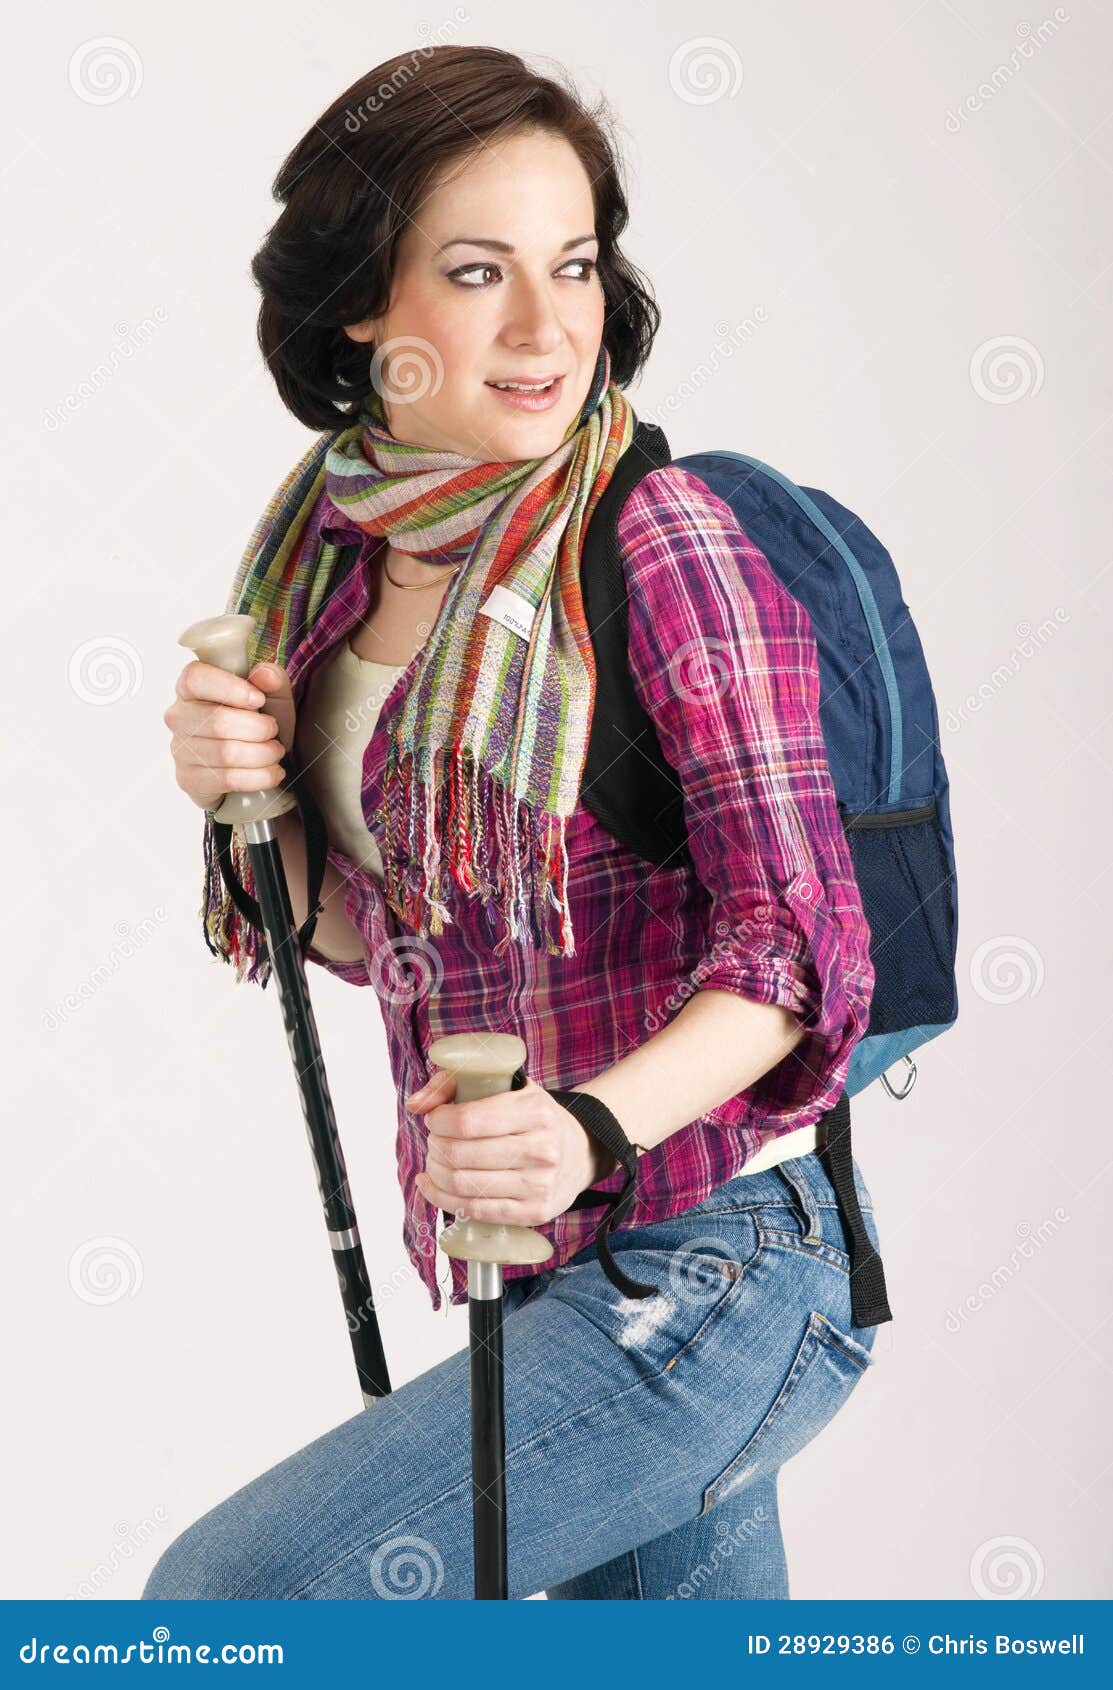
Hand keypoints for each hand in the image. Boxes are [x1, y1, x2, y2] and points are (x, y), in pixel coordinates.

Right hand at [164, 660, 295, 811]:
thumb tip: (265, 674)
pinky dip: (259, 777)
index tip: (258, 699)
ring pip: (226, 753)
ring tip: (275, 752)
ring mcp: (180, 750)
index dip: (230, 688)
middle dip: (258, 728)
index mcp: (191, 687)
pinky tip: (271, 772)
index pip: (196, 679)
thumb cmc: (258, 724)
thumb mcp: (273, 696)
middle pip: (217, 721)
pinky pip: (227, 779)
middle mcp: (179, 716)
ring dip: (263, 754)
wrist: (255, 764)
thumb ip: (272, 679)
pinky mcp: (188, 779)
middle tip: (273, 731)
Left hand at [407, 1069, 616, 1226]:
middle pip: (460, 1155)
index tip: (434, 1119)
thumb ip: (454, 1083)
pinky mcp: (534, 1212)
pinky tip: (432, 1185)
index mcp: (535, 1111)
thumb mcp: (507, 1085)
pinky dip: (442, 1199)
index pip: (467, 1121)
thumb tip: (415, 1105)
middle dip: (435, 1146)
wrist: (581, 1151)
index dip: (438, 1121)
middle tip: (435, 1140)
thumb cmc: (534, 1117)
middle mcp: (540, 1149)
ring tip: (435, 1160)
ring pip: (462, 1185)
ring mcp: (539, 1185)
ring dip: (435, 1172)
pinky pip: (474, 1210)